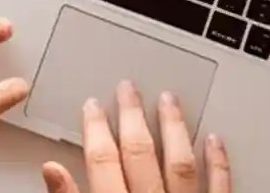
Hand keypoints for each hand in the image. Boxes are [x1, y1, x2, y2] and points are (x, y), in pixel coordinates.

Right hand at [40, 81, 231, 192]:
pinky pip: (218, 188)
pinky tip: (215, 139)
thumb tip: (50, 170)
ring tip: (169, 99)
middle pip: (140, 152)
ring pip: (179, 163)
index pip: (102, 161)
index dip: (96, 129)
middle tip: (128, 87)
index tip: (92, 106)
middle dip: (132, 115)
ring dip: (173, 127)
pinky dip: (217, 163)